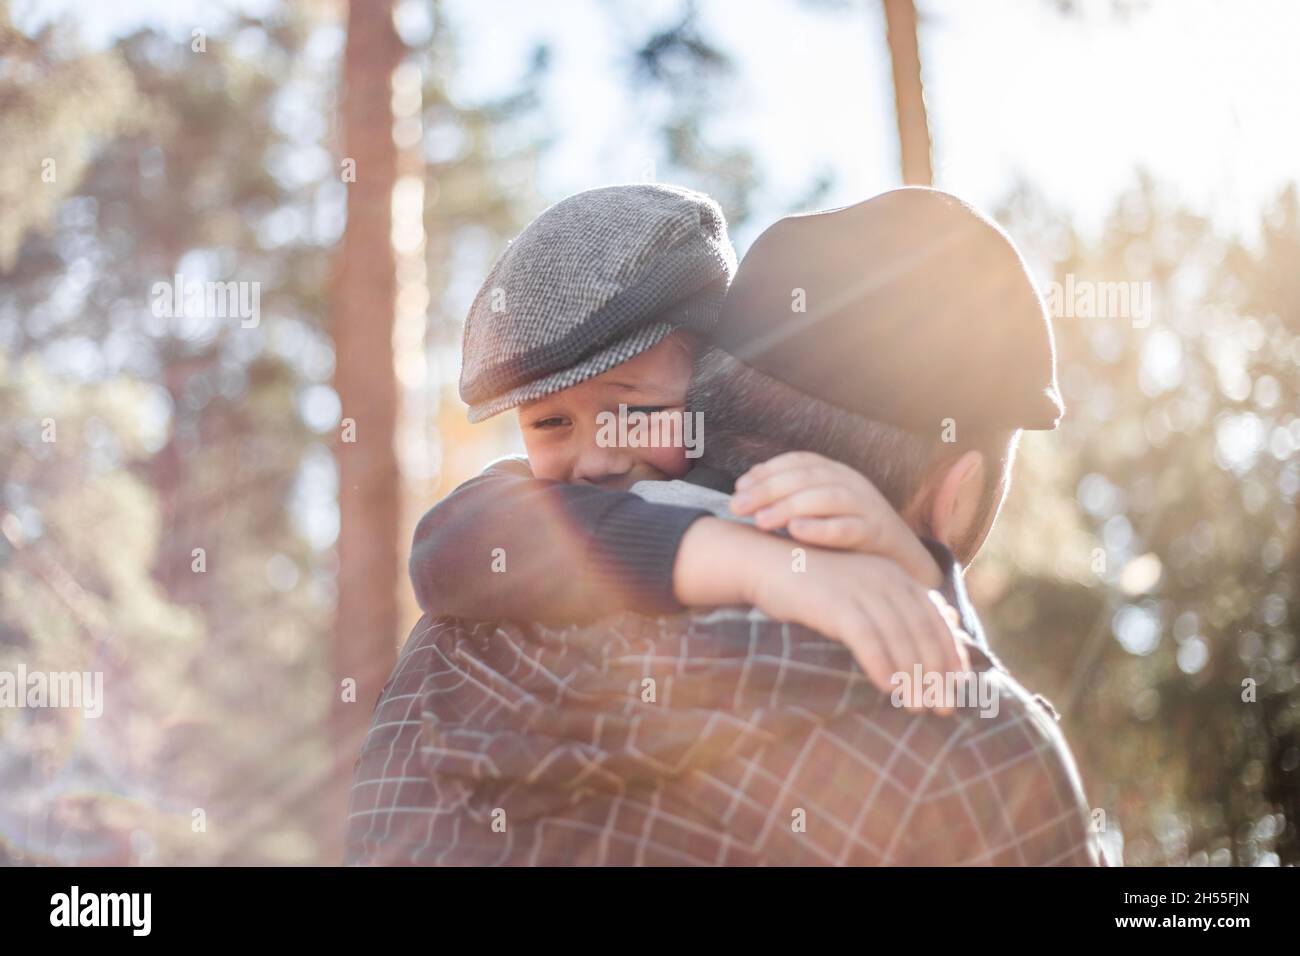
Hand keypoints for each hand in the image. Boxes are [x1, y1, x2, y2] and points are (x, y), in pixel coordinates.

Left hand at [730, 451, 940, 587]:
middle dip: (769, 489)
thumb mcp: (819, 510)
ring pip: (827, 498)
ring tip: (761, 521)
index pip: (799, 461)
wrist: (901, 561)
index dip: (767, 471)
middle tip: (738, 506)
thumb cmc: (848, 535)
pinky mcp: (877, 534)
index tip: (739, 487)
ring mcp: (867, 506)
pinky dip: (821, 529)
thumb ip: (788, 498)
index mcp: (837, 472)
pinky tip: (796, 532)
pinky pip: (848, 528)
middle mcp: (852, 483)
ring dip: (790, 507)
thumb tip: (745, 490)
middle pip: (807, 477)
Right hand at [748, 547, 972, 713]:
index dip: (950, 653)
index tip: (958, 685)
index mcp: (895, 575)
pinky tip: (888, 687)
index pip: (936, 618)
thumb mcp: (860, 590)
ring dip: (912, 676)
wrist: (765, 564)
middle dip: (936, 673)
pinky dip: (880, 663)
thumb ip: (896, 605)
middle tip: (943, 708)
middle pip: (921, 631)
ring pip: (898, 637)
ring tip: (918, 707)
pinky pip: (865, 636)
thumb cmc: (813, 585)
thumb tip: (946, 623)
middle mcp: (884, 578)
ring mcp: (860, 588)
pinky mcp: (835, 601)